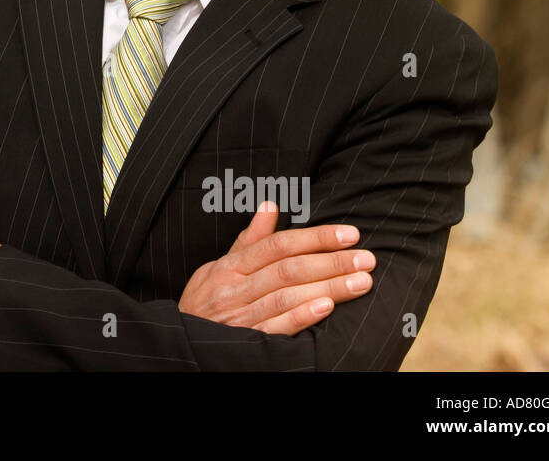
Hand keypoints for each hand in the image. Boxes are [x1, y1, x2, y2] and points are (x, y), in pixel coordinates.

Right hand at [178, 201, 375, 334]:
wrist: (182, 343)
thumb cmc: (204, 302)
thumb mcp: (218, 266)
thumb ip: (249, 240)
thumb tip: (271, 205)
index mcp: (231, 266)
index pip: (278, 245)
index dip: (315, 238)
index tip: (350, 234)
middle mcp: (235, 288)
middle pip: (288, 269)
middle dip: (331, 262)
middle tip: (366, 258)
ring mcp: (240, 316)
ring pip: (287, 296)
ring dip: (327, 287)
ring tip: (361, 281)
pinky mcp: (248, 341)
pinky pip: (276, 327)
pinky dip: (301, 316)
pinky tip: (327, 307)